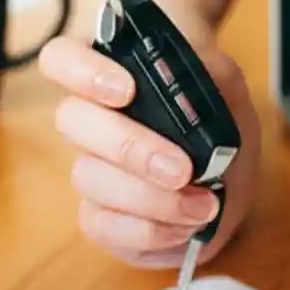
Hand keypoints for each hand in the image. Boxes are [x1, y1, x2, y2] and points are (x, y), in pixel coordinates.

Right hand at [38, 35, 260, 267]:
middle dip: (129, 147)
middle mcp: (89, 120)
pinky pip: (102, 226)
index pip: (61, 59)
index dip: (83, 72)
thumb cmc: (214, 115)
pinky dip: (148, 230)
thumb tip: (198, 83)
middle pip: (71, 120)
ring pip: (88, 178)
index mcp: (108, 76)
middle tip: (181, 170)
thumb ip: (214, 77)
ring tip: (203, 205)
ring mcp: (90, 170)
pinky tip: (184, 225)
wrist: (225, 171)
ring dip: (149, 197)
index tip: (126, 90)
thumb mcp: (228, 88)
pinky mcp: (98, 217)